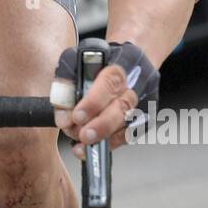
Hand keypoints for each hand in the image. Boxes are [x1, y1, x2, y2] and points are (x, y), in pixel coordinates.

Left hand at [52, 41, 159, 158]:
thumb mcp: (77, 57)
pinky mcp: (144, 120)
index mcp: (122, 62)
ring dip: (101, 137)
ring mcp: (143, 102)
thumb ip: (67, 79)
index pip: (110, 82)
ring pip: (127, 125)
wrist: (126, 61)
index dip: (93, 102)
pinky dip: (107, 145)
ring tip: (81, 142)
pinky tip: (88, 149)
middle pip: (123, 107)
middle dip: (101, 125)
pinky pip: (127, 137)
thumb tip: (63, 109)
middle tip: (82, 135)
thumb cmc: (99, 60)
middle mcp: (137, 83)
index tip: (77, 116)